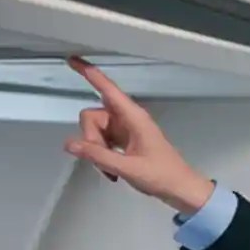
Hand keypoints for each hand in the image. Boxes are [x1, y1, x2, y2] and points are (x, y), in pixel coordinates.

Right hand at [63, 56, 214, 214]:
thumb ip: (98, 155)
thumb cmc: (161, 175)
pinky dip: (100, 156)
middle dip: (90, 138)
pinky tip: (112, 172)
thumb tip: (69, 143)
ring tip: (112, 171)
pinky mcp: (123, 140)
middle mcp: (127, 118)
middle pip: (91, 116)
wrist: (180, 188)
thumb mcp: (128, 167)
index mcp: (134, 117)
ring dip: (96, 151)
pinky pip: (100, 141)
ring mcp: (124, 129)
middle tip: (104, 161)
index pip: (107, 89)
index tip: (72, 60)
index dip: (89, 73)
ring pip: (94, 131)